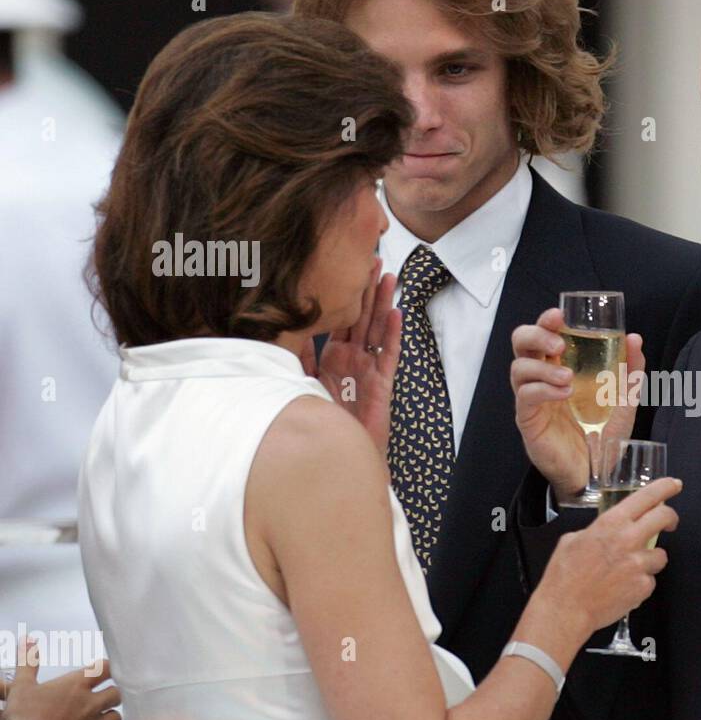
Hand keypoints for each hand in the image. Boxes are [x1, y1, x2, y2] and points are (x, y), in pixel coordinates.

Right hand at [0, 638, 120, 719]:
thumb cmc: (25, 719)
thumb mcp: (21, 687)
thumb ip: (28, 662)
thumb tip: (29, 641)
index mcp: (76, 685)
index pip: (106, 668)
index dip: (108, 668)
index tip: (105, 670)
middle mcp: (90, 704)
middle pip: (116, 693)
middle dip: (111, 693)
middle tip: (103, 695)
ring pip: (116, 717)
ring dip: (110, 716)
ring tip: (101, 717)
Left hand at [298, 259, 401, 455]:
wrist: (331, 461)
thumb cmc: (317, 425)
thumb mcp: (298, 383)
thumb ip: (296, 356)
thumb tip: (285, 327)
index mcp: (331, 359)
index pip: (338, 319)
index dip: (341, 294)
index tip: (341, 267)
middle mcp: (351, 361)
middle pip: (361, 317)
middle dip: (366, 289)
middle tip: (371, 258)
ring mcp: (368, 371)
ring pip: (377, 330)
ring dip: (383, 303)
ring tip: (389, 277)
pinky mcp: (382, 385)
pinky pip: (388, 355)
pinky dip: (391, 335)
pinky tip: (395, 314)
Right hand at [511, 308, 644, 498]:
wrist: (596, 473)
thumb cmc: (604, 435)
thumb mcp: (624, 400)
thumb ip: (630, 370)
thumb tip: (635, 338)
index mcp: (560, 366)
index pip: (543, 334)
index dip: (546, 320)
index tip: (560, 315)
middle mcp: (541, 378)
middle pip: (520, 343)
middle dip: (536, 335)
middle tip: (558, 342)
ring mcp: (532, 399)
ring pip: (519, 368)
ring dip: (543, 366)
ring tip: (568, 377)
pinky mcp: (528, 420)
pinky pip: (525, 397)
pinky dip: (543, 389)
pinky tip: (563, 393)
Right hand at [530, 477, 679, 637]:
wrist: (564, 609)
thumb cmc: (564, 577)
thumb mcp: (572, 540)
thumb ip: (596, 531)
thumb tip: (605, 532)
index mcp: (611, 523)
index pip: (646, 496)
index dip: (664, 488)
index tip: (674, 485)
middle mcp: (628, 540)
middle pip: (664, 518)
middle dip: (671, 518)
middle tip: (669, 523)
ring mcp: (638, 564)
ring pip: (660, 555)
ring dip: (650, 560)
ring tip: (628, 569)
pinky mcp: (643, 586)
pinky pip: (650, 580)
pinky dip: (640, 584)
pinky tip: (622, 587)